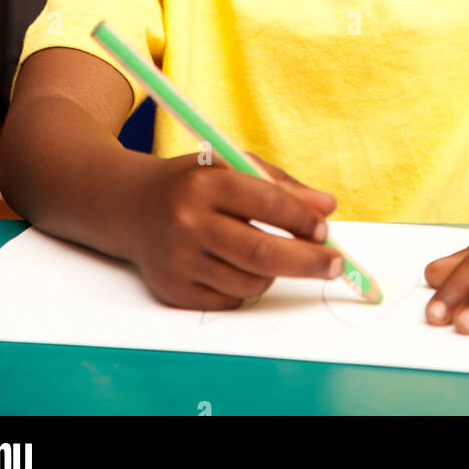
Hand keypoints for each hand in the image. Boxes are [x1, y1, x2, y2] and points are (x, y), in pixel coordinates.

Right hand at [129, 148, 339, 309]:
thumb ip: (282, 186)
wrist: (132, 206)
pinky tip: (238, 267)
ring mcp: (179, 259)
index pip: (267, 203)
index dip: (302, 220)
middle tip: (335, 264)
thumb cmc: (195, 183)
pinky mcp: (173, 289)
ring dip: (274, 274)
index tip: (325, 231)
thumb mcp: (233, 167)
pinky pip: (229, 301)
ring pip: (250, 282)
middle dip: (308, 261)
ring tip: (270, 255)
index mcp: (207, 183)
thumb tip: (327, 207)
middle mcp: (189, 222)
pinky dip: (246, 288)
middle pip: (262, 253)